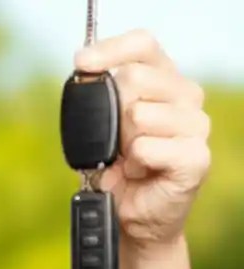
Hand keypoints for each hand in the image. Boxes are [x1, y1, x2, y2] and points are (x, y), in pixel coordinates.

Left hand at [75, 30, 210, 253]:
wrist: (133, 213)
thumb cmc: (117, 167)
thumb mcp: (100, 128)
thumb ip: (99, 99)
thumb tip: (90, 74)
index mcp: (164, 80)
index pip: (143, 45)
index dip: (111, 50)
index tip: (82, 63)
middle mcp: (186, 97)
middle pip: (135, 78)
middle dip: (111, 112)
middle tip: (116, 141)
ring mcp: (196, 126)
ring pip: (139, 115)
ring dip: (122, 143)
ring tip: (130, 159)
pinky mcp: (196, 157)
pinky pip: (147, 147)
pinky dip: (133, 163)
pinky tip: (141, 172)